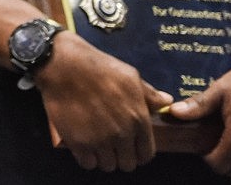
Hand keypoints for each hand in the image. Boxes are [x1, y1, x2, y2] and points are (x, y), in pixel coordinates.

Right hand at [33, 33, 170, 171]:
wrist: (63, 64)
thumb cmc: (98, 66)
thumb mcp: (129, 76)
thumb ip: (149, 94)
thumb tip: (167, 102)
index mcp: (138, 119)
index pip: (146, 153)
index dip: (138, 152)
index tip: (130, 146)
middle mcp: (122, 134)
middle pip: (127, 164)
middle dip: (121, 156)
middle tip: (111, 144)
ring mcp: (100, 141)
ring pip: (107, 166)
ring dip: (103, 157)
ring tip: (96, 143)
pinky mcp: (78, 143)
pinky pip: (87, 163)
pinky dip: (86, 157)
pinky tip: (83, 144)